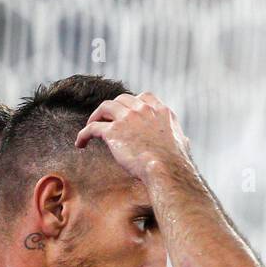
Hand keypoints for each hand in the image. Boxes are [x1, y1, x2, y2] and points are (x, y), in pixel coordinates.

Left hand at [75, 92, 193, 181]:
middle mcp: (143, 110)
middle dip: (114, 108)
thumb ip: (180, 137)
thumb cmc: (175, 163)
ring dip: (96, 115)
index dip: (134, 103)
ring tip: (91, 126)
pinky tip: (80, 143)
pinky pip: (92, 128)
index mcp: (161, 111)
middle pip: (122, 99)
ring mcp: (127, 119)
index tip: (128, 111)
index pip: (145, 96)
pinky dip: (84, 134)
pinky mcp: (113, 132)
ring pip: (105, 107)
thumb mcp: (182, 144)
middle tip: (107, 120)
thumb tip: (185, 140)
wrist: (166, 169)